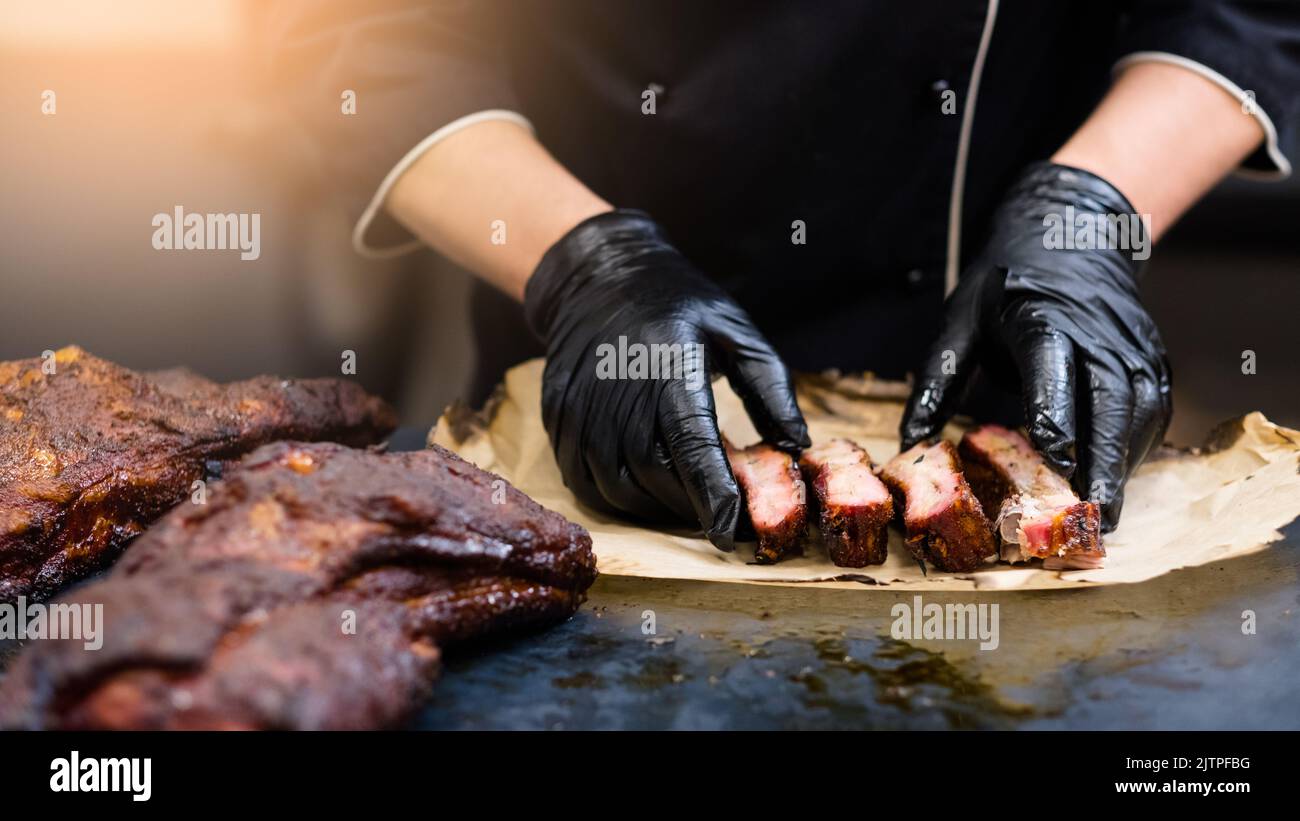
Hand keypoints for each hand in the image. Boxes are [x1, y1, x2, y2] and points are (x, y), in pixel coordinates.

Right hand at [524, 210, 808, 548]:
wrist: (597, 277)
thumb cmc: (678, 304)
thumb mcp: (736, 330)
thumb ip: (771, 388)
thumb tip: (797, 445)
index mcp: (670, 368)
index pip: (692, 447)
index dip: (713, 495)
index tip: (731, 531)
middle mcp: (619, 394)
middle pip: (656, 477)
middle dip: (693, 507)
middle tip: (723, 514)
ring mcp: (582, 410)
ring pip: (620, 488)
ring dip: (658, 509)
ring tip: (688, 504)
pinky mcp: (559, 421)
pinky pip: (586, 483)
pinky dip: (620, 500)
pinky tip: (646, 491)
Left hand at [901, 162, 1171, 529]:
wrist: (1071, 232)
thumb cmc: (1007, 283)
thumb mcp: (960, 319)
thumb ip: (938, 379)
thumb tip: (912, 442)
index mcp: (1042, 318)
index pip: (1054, 367)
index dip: (1057, 414)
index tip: (1054, 461)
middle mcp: (1097, 333)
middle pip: (1111, 400)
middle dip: (1106, 461)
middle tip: (1094, 516)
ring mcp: (1132, 346)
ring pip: (1141, 411)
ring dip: (1125, 464)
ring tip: (1105, 515)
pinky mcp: (1151, 358)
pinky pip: (1151, 410)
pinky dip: (1137, 450)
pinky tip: (1114, 482)